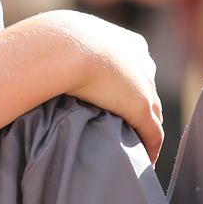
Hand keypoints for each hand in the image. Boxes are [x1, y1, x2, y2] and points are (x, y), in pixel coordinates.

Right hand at [30, 9, 164, 160]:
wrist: (63, 47)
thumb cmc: (56, 43)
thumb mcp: (66, 43)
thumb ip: (67, 54)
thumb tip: (49, 63)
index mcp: (129, 44)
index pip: (137, 70)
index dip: (129, 87)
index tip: (117, 100)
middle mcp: (143, 63)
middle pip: (147, 91)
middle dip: (140, 108)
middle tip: (125, 127)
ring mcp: (144, 86)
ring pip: (153, 113)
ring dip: (144, 130)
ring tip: (134, 146)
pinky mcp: (141, 108)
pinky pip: (152, 134)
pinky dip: (150, 148)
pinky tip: (144, 160)